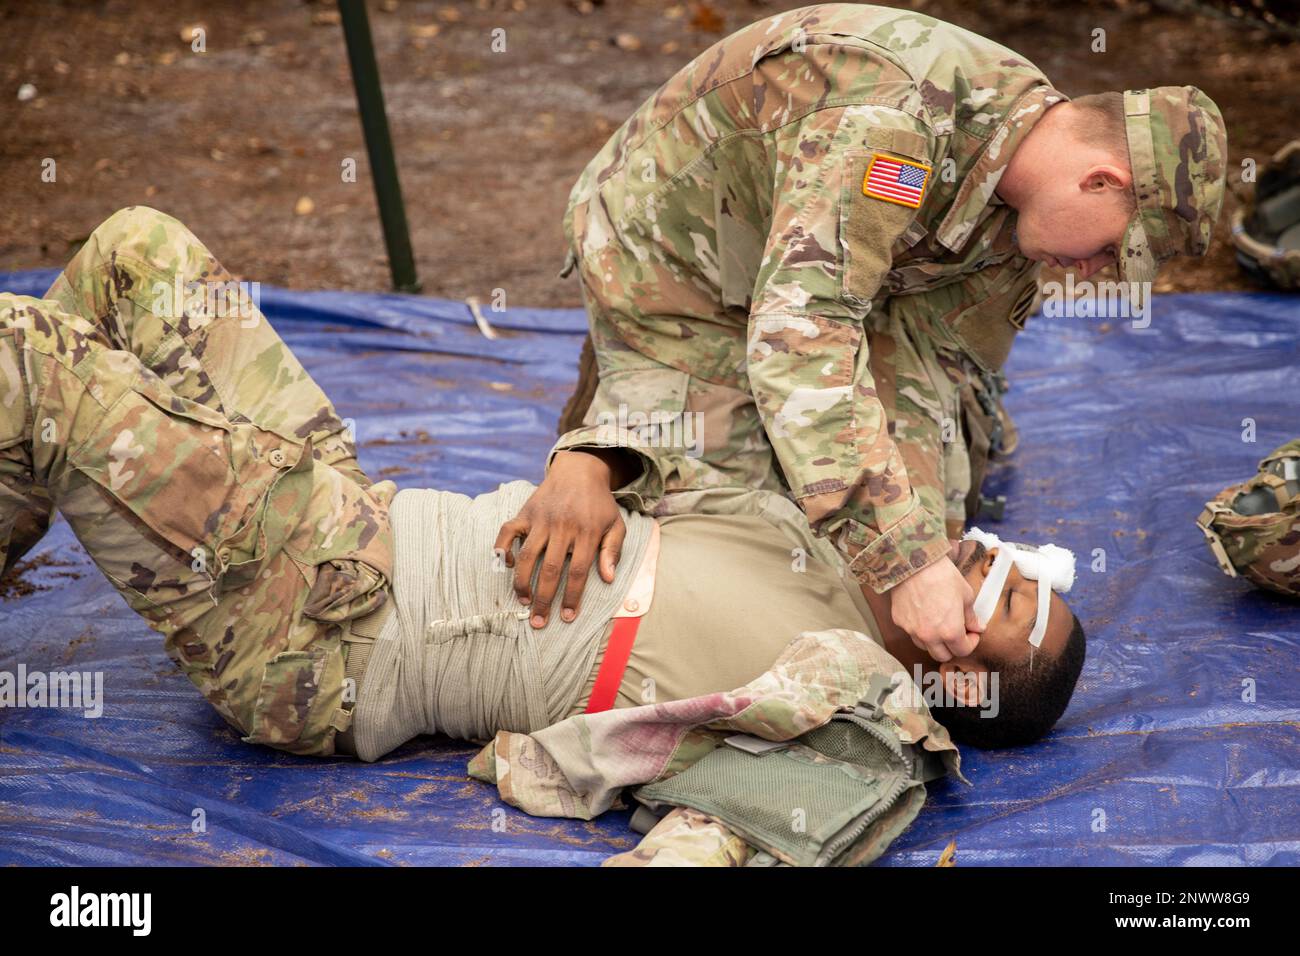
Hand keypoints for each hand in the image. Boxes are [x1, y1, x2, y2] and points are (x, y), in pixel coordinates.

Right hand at [493, 451, 626, 628]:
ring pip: (526, 555)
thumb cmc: (599, 504)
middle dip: (544, 599)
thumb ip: (613, 551)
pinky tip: (506, 566)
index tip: (567, 617)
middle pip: (551, 569)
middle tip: (539, 621)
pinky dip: (502, 549)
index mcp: (587, 532)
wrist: (579, 471)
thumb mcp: (616, 525)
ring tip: (523, 601)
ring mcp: (541, 519)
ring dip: (522, 582)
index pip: (578, 571)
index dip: (572, 596)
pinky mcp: (526, 512)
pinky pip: (507, 532)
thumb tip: (608, 578)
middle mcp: (563, 526)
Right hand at [889, 557, 981, 661]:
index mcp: (950, 632)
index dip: (971, 643)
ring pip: (925, 646)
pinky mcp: (899, 621)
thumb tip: (977, 628)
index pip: (962, 651)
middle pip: (942, 656)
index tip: (972, 633)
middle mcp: (929, 636)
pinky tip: (923, 613)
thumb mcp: (965, 595)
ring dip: (935, 641)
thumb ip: (971, 617)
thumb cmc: (943, 576)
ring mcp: (912, 630)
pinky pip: (912, 632)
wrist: (914, 562)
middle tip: (957, 633)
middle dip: (952, 647)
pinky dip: (919, 628)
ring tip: (939, 623)